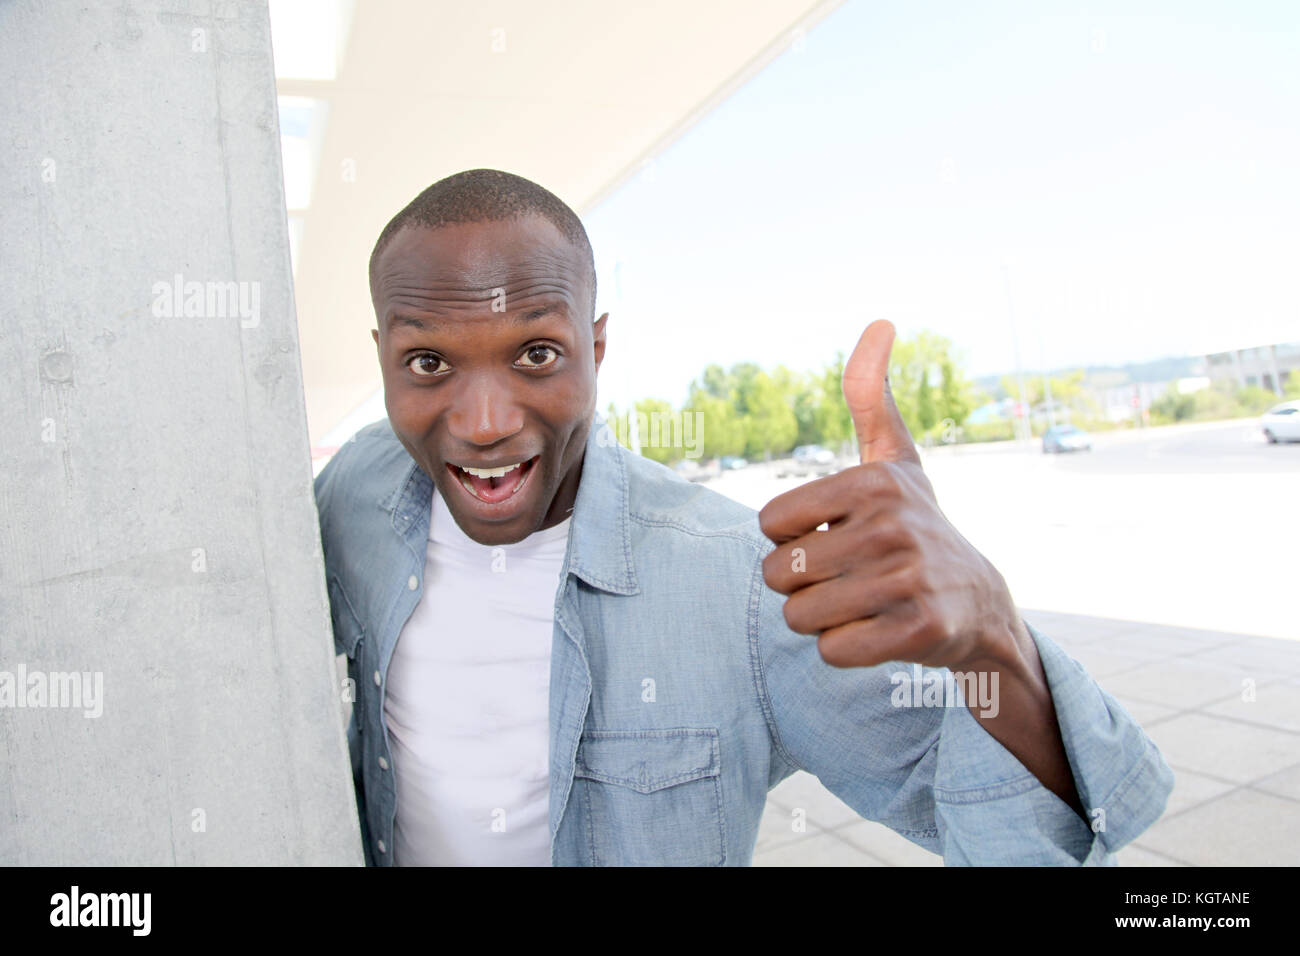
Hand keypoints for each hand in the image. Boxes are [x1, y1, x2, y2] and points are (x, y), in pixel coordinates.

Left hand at [759, 319, 1022, 670]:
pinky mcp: (918, 630)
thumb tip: (881, 320)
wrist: (979, 601)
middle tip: (848, 576)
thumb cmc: (916, 524)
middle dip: (801, 585)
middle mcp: (893, 524)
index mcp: (872, 481)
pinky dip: (846, 649)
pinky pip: (833, 651)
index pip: (768, 524)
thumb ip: (871, 396)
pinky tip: (881, 629)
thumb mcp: (896, 458)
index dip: (789, 539)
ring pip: (800, 617)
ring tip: (864, 601)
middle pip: (778, 575)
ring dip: (821, 619)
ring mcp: (908, 578)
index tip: (833, 536)